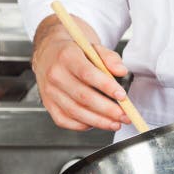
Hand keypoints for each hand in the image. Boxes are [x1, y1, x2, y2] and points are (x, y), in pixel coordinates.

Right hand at [32, 14, 130, 130]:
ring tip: (116, 123)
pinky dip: (82, 125)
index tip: (122, 96)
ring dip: (99, 121)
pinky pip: (65, 120)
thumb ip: (110, 58)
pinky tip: (97, 123)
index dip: (106, 87)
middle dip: (107, 110)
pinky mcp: (48, 104)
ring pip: (75, 111)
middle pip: (83, 96)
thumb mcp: (94, 47)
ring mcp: (49, 91)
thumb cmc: (75, 52)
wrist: (50, 52)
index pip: (87, 74)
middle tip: (125, 116)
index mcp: (66, 56)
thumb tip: (121, 71)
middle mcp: (55, 74)